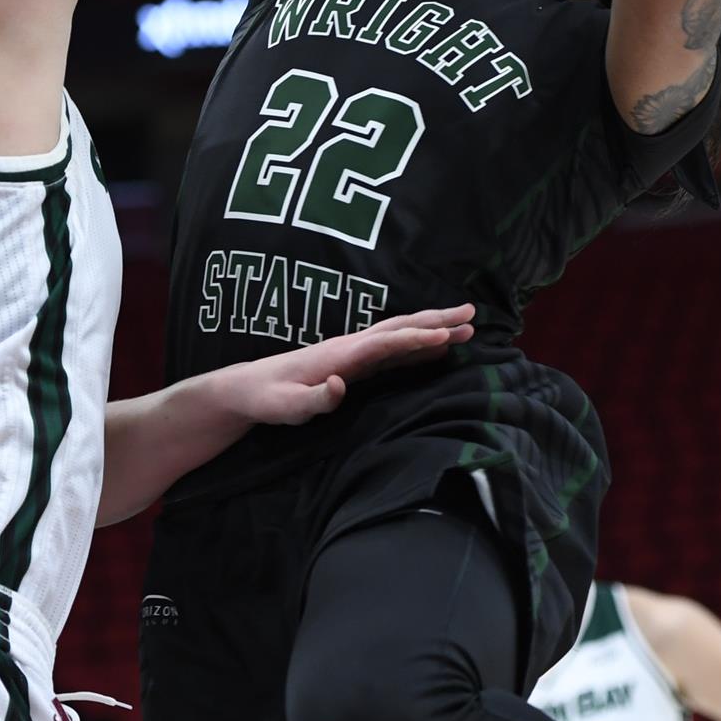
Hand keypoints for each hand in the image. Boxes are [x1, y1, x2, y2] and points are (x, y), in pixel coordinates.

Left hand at [206, 306, 473, 426]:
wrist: (246, 389)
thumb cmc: (267, 400)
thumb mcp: (286, 407)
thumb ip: (313, 399)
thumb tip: (340, 385)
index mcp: (340, 354)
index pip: (386, 343)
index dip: (417, 339)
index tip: (448, 336)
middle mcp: (350, 346)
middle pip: (401, 327)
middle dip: (437, 320)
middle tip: (473, 314)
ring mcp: (353, 352)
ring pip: (401, 334)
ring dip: (434, 328)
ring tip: (467, 325)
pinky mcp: (353, 363)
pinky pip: (394, 349)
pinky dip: (419, 345)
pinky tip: (437, 348)